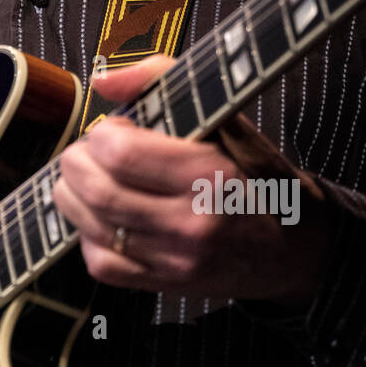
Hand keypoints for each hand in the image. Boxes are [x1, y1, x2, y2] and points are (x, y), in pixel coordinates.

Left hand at [53, 55, 334, 305]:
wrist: (292, 248)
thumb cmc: (256, 177)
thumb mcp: (226, 119)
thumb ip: (163, 81)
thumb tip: (104, 80)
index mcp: (212, 175)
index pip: (122, 154)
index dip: (102, 134)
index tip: (111, 128)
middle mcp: (194, 223)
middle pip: (100, 192)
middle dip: (77, 164)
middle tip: (86, 152)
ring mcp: (177, 261)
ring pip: (92, 227)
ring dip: (73, 196)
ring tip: (87, 178)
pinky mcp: (164, 285)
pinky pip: (101, 264)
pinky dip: (88, 235)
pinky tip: (101, 217)